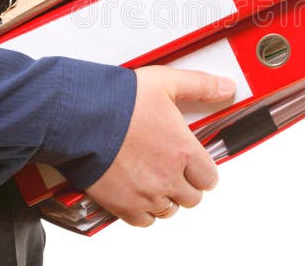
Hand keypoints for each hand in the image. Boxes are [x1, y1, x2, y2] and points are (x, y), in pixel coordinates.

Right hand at [85, 65, 235, 226]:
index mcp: (183, 151)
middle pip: (191, 198)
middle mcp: (167, 178)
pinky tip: (138, 194)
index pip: (209, 178)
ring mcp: (144, 194)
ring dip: (165, 198)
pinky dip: (143, 211)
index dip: (203, 171)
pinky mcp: (121, 204)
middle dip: (186, 185)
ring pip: (168, 210)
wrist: (78, 117)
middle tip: (173, 169)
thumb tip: (226, 87)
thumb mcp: (165, 82)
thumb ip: (200, 86)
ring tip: (154, 179)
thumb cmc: (118, 100)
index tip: (194, 163)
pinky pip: (143, 222)